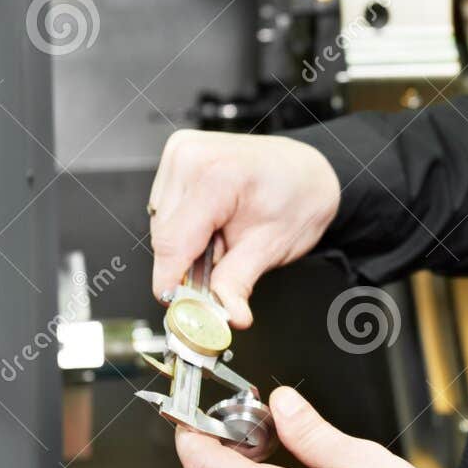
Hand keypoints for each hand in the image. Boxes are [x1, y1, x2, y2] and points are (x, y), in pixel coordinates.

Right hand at [148, 129, 340, 325]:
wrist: (306, 171)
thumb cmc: (297, 197)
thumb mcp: (272, 247)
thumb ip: (238, 284)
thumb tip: (227, 314)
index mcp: (217, 175)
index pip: (174, 242)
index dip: (171, 280)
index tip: (177, 306)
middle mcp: (191, 157)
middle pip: (165, 236)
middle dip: (187, 262)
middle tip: (223, 261)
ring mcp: (181, 152)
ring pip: (161, 224)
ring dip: (186, 243)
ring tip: (224, 233)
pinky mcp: (176, 156)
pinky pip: (165, 208)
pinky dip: (185, 224)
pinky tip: (213, 218)